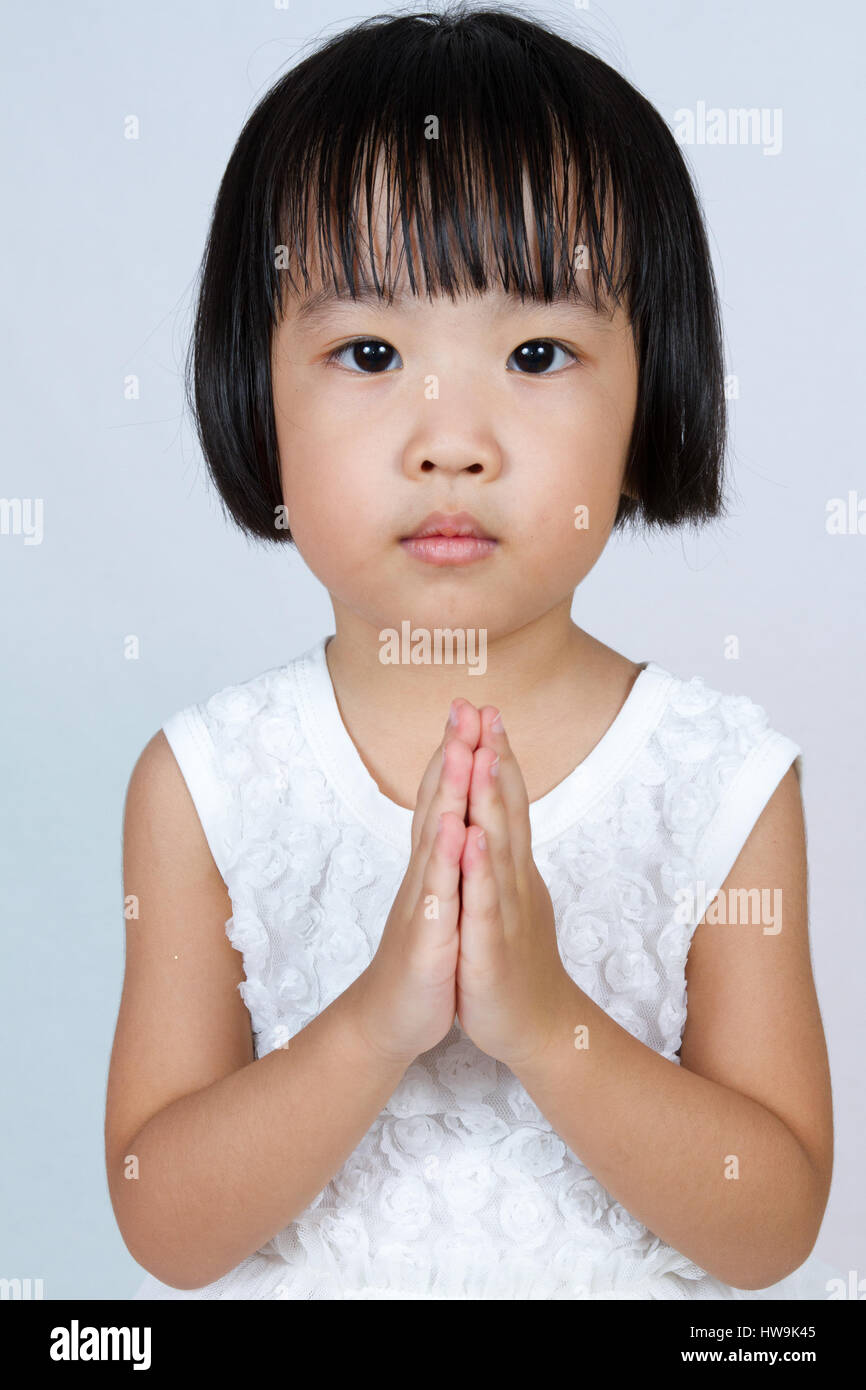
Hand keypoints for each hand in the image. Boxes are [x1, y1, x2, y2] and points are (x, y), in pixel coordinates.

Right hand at [348, 700, 476, 1065]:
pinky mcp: (427, 938)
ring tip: (460, 748)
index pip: (444, 798)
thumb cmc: (426, 955)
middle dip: (451, 754)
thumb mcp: (443, 896)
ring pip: (436, 839)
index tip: (472, 709)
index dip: (456, 753)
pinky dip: (447, 860)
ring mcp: (424, 902)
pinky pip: (439, 895)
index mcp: (436, 864)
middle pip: (436, 804)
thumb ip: (447, 854)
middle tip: (463, 706)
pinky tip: (455, 829)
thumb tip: (459, 814)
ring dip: (447, 792)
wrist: (394, 1016)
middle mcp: (426, 873)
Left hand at [455, 706, 573, 1070]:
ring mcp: (505, 910)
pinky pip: (485, 903)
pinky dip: (480, 870)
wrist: (535, 1025)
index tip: (485, 708)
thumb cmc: (513, 955)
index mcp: (510, 866)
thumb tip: (496, 811)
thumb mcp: (505, 893)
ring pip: (498, 848)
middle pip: (505, 810)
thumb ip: (503, 850)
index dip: (496, 754)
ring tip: (484, 756)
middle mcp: (512, 879)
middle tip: (486, 709)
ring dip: (492, 800)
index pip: (505, 801)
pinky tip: (474, 839)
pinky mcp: (492, 946)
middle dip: (494, 758)